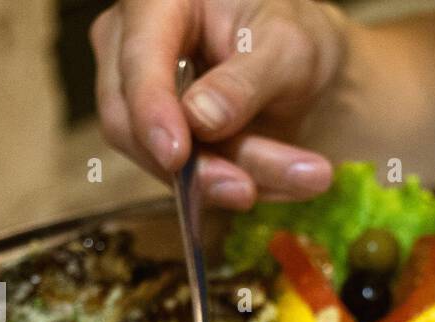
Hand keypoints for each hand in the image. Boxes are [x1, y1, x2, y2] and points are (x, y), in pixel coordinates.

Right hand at [91, 0, 348, 208]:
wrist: (302, 60)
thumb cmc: (289, 34)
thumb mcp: (286, 47)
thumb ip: (244, 81)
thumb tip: (199, 120)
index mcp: (154, 7)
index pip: (137, 62)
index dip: (151, 112)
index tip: (176, 155)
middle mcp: (132, 54)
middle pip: (133, 124)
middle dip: (196, 166)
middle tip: (248, 190)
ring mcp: (143, 104)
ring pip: (162, 162)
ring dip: (228, 182)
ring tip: (300, 180)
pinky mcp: (165, 146)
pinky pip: (187, 180)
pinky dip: (237, 186)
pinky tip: (289, 181)